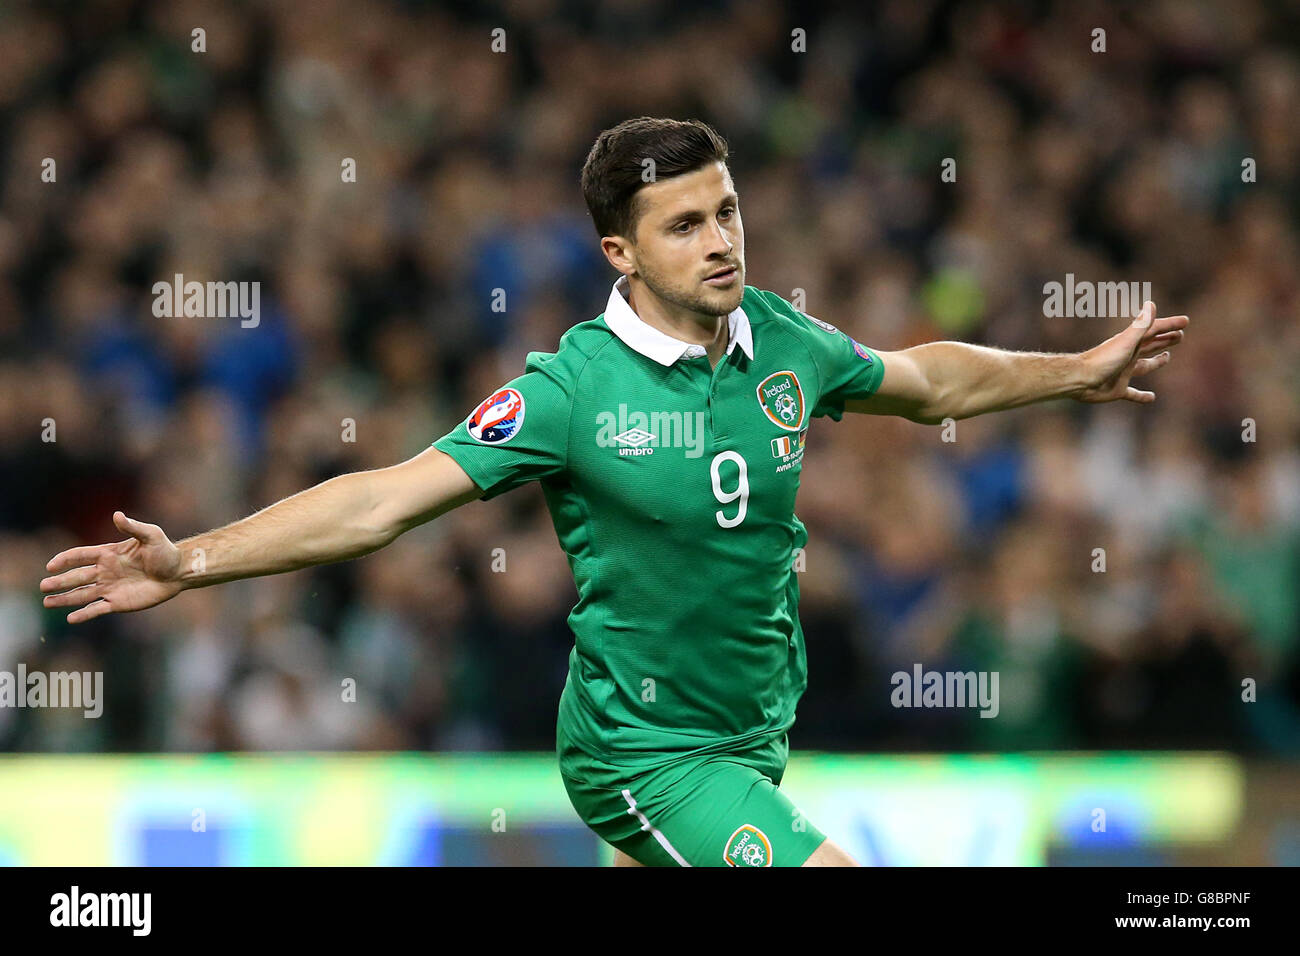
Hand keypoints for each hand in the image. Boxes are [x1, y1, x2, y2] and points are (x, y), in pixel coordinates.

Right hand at [40, 511, 183, 623]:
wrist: (178, 573)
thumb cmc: (165, 552)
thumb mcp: (151, 535)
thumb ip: (132, 527)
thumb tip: (117, 514)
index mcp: (108, 554)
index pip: (80, 556)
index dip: (65, 560)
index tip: (50, 566)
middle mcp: (105, 571)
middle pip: (76, 576)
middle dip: (59, 582)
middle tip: (43, 586)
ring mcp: (110, 588)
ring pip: (82, 594)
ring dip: (65, 598)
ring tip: (46, 602)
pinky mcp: (118, 602)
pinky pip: (97, 609)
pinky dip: (84, 614)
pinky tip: (71, 618)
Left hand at [1076, 301, 1188, 403]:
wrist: (1079, 380)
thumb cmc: (1103, 360)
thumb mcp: (1126, 342)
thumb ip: (1140, 325)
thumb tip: (1151, 304)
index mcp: (1131, 343)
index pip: (1154, 330)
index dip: (1170, 325)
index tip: (1186, 321)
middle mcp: (1128, 356)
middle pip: (1151, 345)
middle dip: (1165, 340)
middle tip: (1180, 336)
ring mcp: (1123, 373)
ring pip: (1144, 366)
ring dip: (1155, 362)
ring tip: (1166, 358)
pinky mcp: (1117, 389)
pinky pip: (1133, 393)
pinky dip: (1142, 396)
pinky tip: (1151, 398)